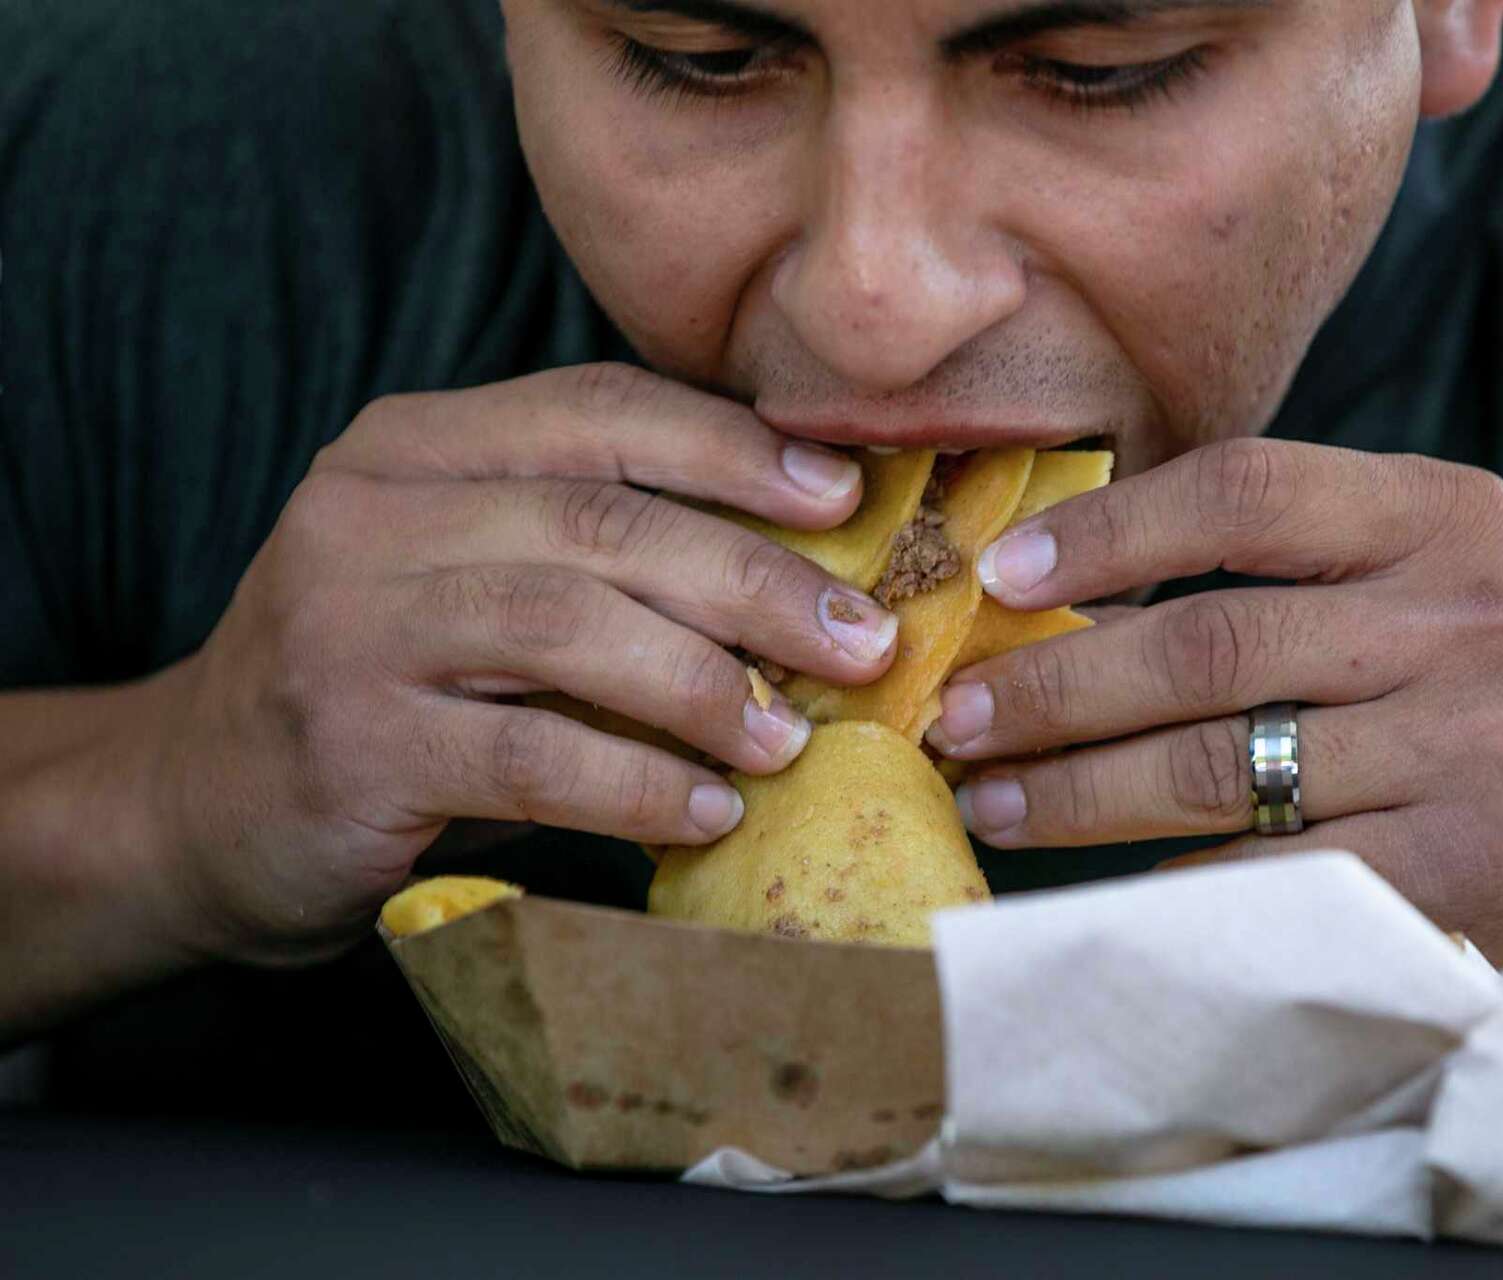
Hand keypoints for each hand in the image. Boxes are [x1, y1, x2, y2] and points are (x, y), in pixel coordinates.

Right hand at [139, 364, 898, 963]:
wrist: (195, 804)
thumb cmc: (385, 687)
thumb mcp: (470, 584)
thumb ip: (594, 557)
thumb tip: (805, 578)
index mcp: (413, 446)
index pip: (599, 409)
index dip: (734, 448)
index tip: (846, 497)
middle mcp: (369, 512)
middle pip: (601, 519)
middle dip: (755, 578)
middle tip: (861, 639)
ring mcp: (347, 625)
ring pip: (567, 624)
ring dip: (705, 684)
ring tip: (792, 735)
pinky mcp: (350, 743)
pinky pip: (531, 752)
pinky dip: (638, 783)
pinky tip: (707, 810)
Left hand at [926, 439, 1502, 966]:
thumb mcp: (1434, 584)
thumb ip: (1294, 568)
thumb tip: (1062, 590)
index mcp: (1447, 515)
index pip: (1244, 489)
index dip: (1104, 531)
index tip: (997, 579)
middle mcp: (1470, 615)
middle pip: (1210, 642)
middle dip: (1055, 687)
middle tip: (955, 718)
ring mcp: (1481, 743)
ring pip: (1225, 765)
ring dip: (1080, 791)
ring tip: (991, 800)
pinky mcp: (1478, 867)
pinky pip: (1276, 874)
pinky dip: (1170, 882)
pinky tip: (1099, 887)